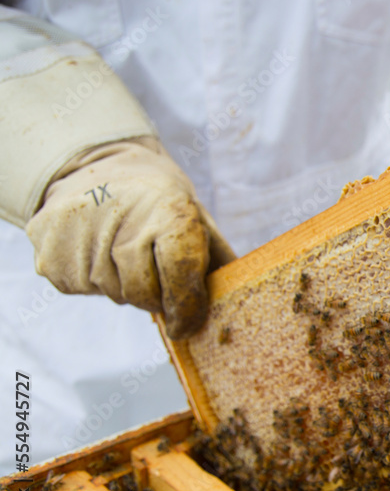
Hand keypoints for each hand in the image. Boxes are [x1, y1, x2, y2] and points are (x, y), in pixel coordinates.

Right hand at [25, 137, 235, 339]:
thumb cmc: (160, 200)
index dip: (186, 307)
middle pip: (143, 293)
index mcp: (168, 211)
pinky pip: (79, 286)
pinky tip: (96, 249)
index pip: (179, 274)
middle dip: (155, 297)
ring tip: (123, 252)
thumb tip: (240, 298)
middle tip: (155, 275)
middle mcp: (122, 220)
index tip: (186, 325)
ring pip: (112, 292)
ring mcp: (78, 234)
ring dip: (124, 286)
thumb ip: (217, 258)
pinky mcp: (48, 248)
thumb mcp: (197, 217)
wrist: (98, 165)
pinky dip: (93, 279)